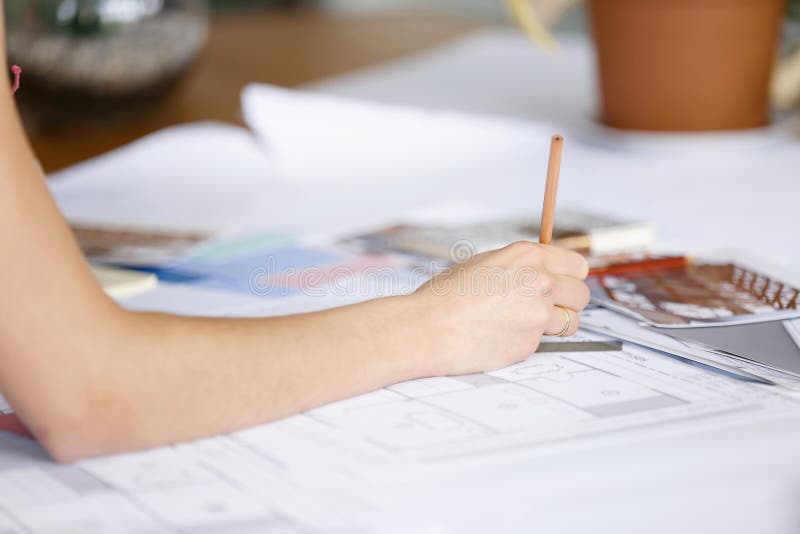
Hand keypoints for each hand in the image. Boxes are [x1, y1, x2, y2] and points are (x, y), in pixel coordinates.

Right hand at [409, 241, 589, 375]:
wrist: (428, 326)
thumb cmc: (445, 295)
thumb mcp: (485, 263)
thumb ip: (519, 266)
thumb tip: (538, 271)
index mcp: (528, 256)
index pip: (577, 265)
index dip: (569, 277)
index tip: (561, 284)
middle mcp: (539, 282)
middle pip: (581, 295)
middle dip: (567, 302)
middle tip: (544, 307)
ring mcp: (538, 315)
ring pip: (571, 322)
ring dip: (554, 325)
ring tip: (523, 323)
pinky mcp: (531, 344)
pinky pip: (542, 343)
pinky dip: (527, 341)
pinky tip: (502, 336)